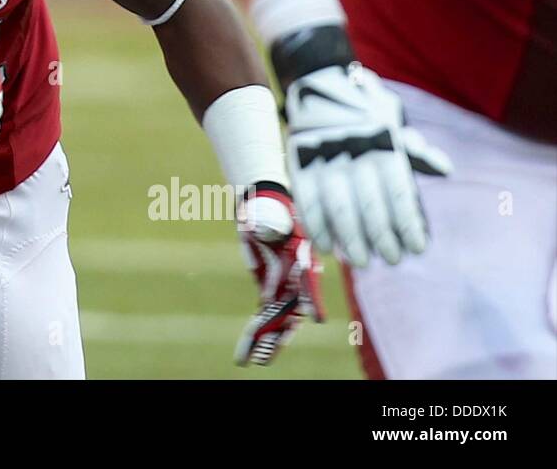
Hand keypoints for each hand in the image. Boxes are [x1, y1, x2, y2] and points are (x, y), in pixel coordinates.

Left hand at [234, 188, 324, 365]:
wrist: (263, 203)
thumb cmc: (268, 204)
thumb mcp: (269, 209)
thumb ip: (269, 221)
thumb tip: (263, 230)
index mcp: (302, 258)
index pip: (309, 281)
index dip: (312, 298)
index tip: (316, 318)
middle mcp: (296, 277)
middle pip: (292, 310)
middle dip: (280, 333)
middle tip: (266, 355)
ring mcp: (283, 284)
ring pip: (278, 319)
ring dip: (267, 340)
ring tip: (254, 360)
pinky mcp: (269, 287)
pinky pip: (265, 314)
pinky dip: (257, 332)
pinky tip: (247, 353)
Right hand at [273, 25, 451, 267]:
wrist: (316, 80)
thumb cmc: (362, 108)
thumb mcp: (392, 122)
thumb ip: (416, 150)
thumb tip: (446, 169)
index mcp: (382, 143)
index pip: (399, 193)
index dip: (409, 224)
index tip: (417, 248)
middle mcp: (355, 152)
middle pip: (370, 206)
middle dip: (382, 238)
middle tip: (391, 260)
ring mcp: (324, 158)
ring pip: (339, 208)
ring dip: (350, 239)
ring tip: (360, 262)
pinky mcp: (298, 162)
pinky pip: (307, 201)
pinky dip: (316, 227)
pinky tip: (326, 246)